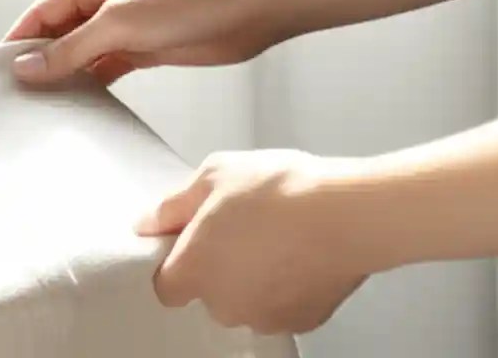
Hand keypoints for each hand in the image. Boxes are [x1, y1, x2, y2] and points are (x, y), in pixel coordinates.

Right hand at [5, 0, 282, 83]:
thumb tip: (28, 66)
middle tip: (17, 90)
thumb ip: (71, 48)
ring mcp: (127, 27)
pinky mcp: (145, 49)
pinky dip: (92, 83)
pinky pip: (107, 68)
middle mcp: (108, 2)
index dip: (20, 37)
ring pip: (83, 52)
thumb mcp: (118, 24)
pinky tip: (79, 102)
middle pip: (61, 32)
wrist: (244, 15)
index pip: (44, 10)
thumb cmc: (189, 3)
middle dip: (40, 58)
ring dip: (66, 73)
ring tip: (43, 101)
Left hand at [136, 150, 369, 333]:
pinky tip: (299, 252)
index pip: (166, 285)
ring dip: (253, 276)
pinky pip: (281, 303)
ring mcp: (264, 318)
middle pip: (208, 293)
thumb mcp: (214, 175)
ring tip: (274, 235)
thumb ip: (173, 205)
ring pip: (246, 300)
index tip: (192, 237)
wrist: (349, 213)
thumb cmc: (281, 191)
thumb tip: (149, 223)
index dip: (178, 260)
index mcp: (194, 272)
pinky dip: (286, 284)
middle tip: (239, 225)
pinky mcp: (302, 321)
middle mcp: (224, 305)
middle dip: (218, 265)